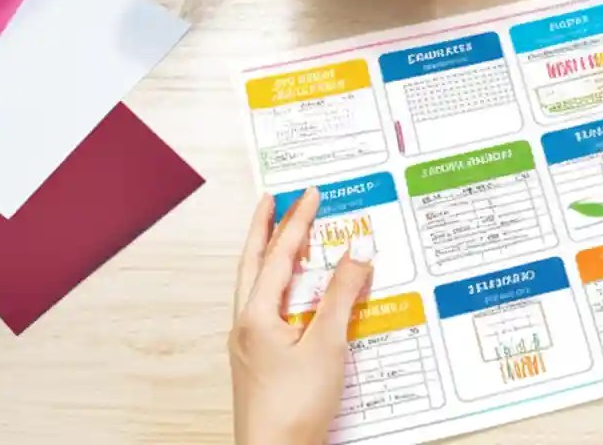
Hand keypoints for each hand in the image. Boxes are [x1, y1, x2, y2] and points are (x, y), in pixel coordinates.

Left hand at [229, 188, 374, 444]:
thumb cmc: (295, 408)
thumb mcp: (328, 345)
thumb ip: (342, 296)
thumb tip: (356, 253)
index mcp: (256, 316)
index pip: (279, 256)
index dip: (297, 222)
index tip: (309, 194)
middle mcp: (246, 326)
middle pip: (253, 265)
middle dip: (264, 230)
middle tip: (272, 201)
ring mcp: (249, 346)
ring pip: (257, 288)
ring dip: (270, 258)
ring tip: (283, 237)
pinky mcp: (260, 363)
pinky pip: (268, 312)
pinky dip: (281, 290)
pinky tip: (297, 295)